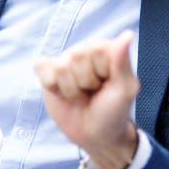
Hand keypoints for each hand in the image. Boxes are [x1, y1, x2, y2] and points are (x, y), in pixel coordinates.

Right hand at [36, 30, 139, 168]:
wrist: (94, 134)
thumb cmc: (113, 110)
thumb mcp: (125, 89)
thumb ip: (122, 62)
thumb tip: (127, 35)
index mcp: (104, 49)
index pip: (95, 51)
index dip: (100, 73)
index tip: (107, 85)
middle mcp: (84, 50)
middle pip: (74, 59)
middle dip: (85, 83)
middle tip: (93, 92)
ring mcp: (65, 61)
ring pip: (59, 68)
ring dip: (71, 90)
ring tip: (80, 96)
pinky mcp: (48, 72)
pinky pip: (41, 68)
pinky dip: (52, 86)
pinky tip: (62, 93)